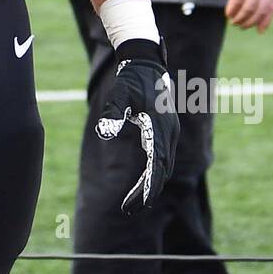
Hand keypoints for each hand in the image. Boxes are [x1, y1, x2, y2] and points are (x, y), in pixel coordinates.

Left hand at [95, 38, 178, 214]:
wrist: (147, 62)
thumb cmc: (131, 78)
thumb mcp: (120, 92)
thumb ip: (113, 112)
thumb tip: (103, 132)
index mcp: (159, 126)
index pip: (157, 164)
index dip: (150, 185)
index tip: (140, 203)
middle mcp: (168, 132)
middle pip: (161, 170)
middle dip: (147, 192)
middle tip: (129, 211)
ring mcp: (168, 132)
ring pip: (163, 166)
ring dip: (150, 185)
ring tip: (132, 204)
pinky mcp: (165, 130)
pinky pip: (161, 158)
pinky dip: (153, 173)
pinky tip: (142, 183)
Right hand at [221, 0, 272, 32]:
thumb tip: (256, 6)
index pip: (271, 7)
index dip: (266, 21)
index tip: (260, 30)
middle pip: (259, 11)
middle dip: (250, 22)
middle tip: (241, 26)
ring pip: (248, 9)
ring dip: (240, 18)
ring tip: (233, 22)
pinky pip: (236, 3)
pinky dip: (232, 10)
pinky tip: (228, 13)